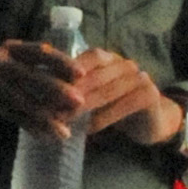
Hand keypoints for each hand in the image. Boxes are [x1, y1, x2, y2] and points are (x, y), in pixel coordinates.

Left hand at [0, 40, 177, 147]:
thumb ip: (71, 92)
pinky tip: (88, 130)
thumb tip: (35, 97)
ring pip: (106, 89)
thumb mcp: (91, 97)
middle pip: (92, 74)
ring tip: (63, 120)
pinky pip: (123, 106)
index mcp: (106, 58)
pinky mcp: (149, 95)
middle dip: (67, 92)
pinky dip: (104, 118)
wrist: (152, 121)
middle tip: (46, 109)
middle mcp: (123, 63)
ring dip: (82, 106)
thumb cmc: (114, 108)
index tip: (38, 90)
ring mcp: (139, 77)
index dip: (61, 74)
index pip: (81, 61)